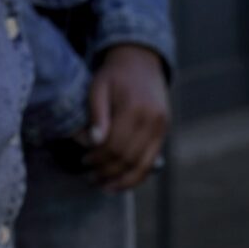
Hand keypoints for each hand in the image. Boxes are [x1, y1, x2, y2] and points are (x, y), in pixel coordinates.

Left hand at [82, 46, 169, 191]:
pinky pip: (151, 161)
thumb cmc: (115, 75)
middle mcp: (152, 120)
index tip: (84, 161)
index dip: (98, 158)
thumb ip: (97, 115)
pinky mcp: (164, 132)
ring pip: (142, 165)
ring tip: (104, 186)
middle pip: (128, 157)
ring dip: (123, 180)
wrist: (142, 61)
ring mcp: (161, 127)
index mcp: (134, 108)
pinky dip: (137, 176)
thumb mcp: (99, 87)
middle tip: (90, 176)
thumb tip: (94, 143)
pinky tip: (122, 182)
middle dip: (107, 171)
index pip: (115, 145)